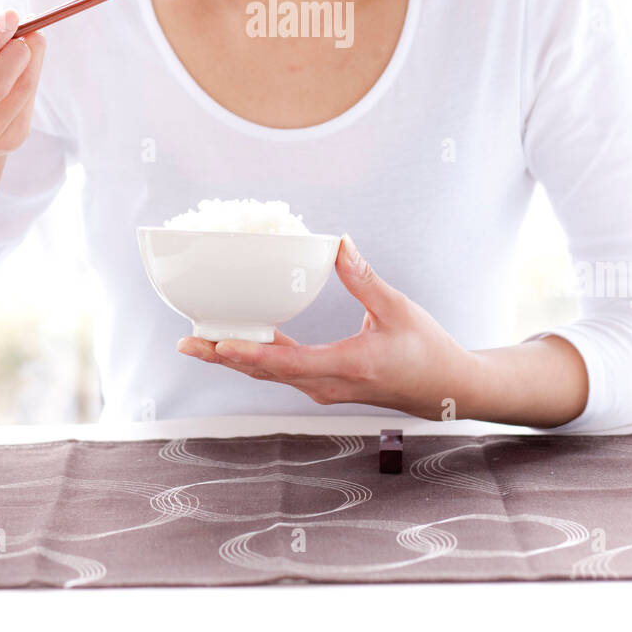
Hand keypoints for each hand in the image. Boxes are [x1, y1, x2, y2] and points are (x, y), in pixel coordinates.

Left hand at [176, 234, 480, 420]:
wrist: (445, 387)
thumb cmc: (426, 350)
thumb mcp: (398, 309)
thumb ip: (365, 279)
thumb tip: (338, 243)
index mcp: (346, 366)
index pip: (287, 363)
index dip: (250, 354)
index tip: (218, 345)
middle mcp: (327, 384)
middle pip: (265, 371)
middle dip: (224, 356)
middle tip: (186, 342)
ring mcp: (324, 387)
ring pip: (270, 373)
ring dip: (235, 358)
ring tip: (200, 341)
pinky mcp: (325, 382)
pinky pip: (282, 370)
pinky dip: (256, 355)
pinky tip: (239, 340)